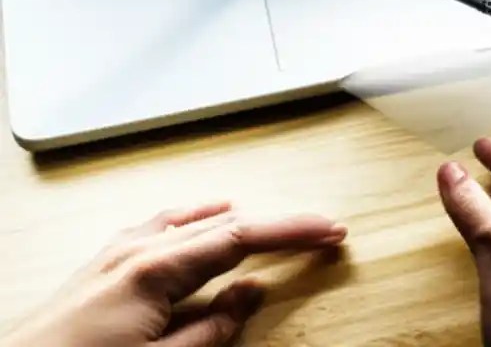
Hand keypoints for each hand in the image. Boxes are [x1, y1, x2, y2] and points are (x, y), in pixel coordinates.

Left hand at [1, 203, 345, 346]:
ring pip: (191, 221)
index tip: (331, 231)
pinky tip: (198, 219)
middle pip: (224, 224)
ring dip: (238, 221)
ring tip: (272, 224)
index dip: (293, 233)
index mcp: (155, 270)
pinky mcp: (99, 267)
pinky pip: (158, 227)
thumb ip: (212, 330)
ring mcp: (113, 254)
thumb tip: (251, 290)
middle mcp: (135, 250)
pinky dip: (191, 220)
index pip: (243, 239)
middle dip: (277, 227)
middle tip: (321, 232)